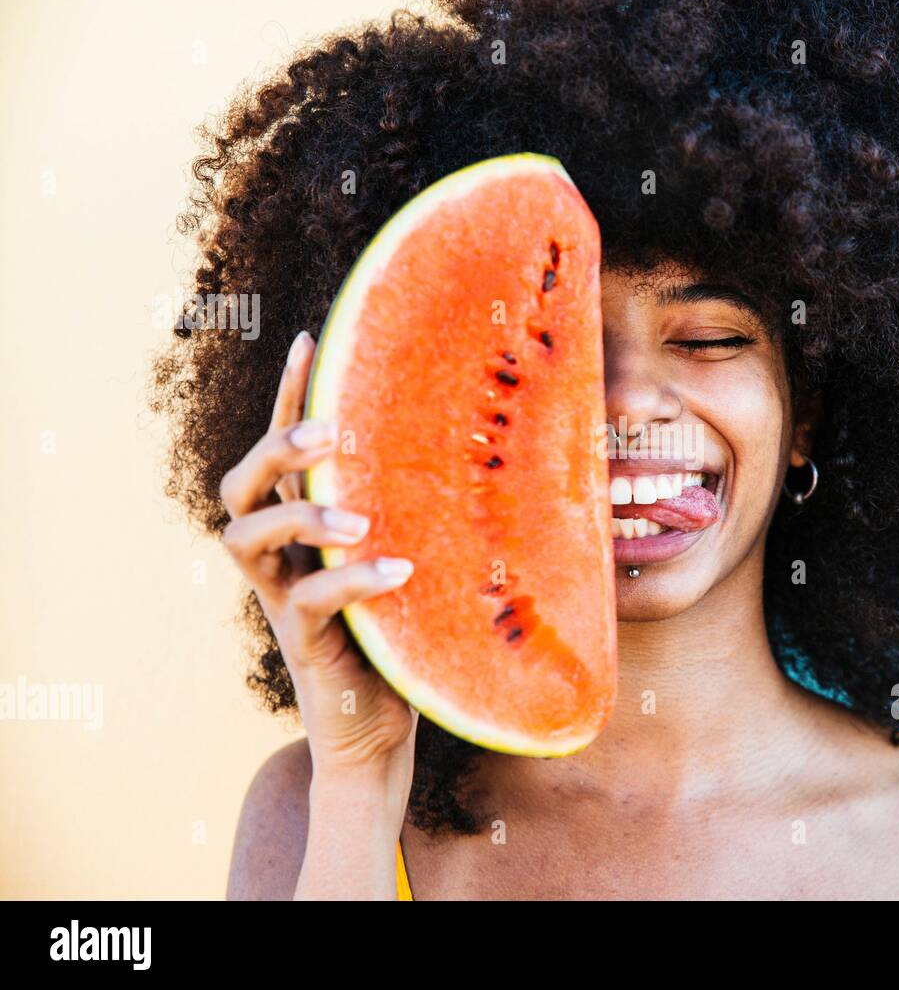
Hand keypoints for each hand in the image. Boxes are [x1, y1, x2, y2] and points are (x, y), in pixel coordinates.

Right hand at [219, 330, 416, 786]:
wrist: (381, 729)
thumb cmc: (404, 635)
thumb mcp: (416, 558)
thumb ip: (422, 513)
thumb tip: (488, 449)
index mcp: (305, 529)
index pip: (284, 450)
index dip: (288, 396)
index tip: (308, 339)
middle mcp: (282, 558)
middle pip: (240, 484)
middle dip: (275, 448)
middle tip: (325, 434)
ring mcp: (283, 599)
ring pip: (247, 537)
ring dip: (298, 513)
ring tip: (356, 518)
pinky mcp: (300, 642)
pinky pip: (308, 599)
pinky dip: (350, 579)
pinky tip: (398, 571)